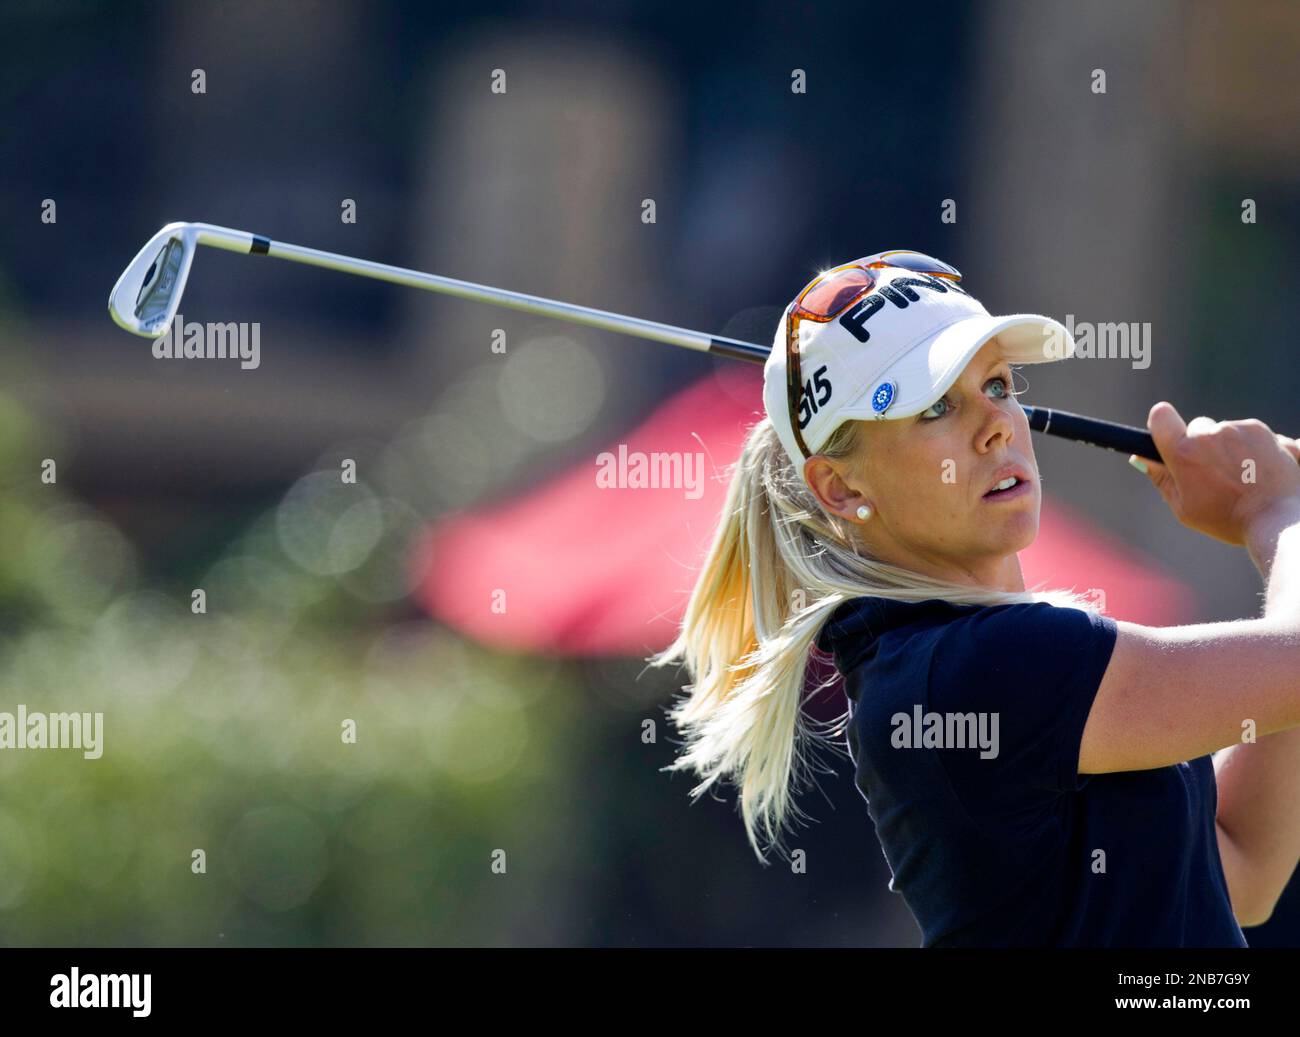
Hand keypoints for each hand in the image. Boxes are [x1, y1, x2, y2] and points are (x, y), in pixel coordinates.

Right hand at [1131, 402, 1299, 546]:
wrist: (1278, 520)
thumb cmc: (1228, 519)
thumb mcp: (1184, 508)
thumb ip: (1161, 478)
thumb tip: (1141, 456)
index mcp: (1185, 452)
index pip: (1161, 418)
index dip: (1162, 423)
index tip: (1168, 432)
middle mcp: (1212, 434)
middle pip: (1198, 428)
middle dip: (1202, 445)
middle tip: (1215, 473)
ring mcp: (1241, 429)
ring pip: (1227, 431)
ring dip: (1231, 448)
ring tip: (1243, 477)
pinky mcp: (1265, 431)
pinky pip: (1251, 435)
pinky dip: (1254, 450)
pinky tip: (1259, 472)